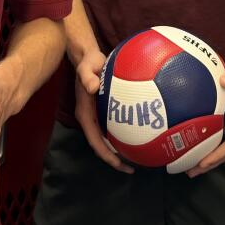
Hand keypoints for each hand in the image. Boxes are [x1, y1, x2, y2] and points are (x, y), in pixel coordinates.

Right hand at [73, 49, 131, 172]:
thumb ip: (88, 77)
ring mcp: (97, 115)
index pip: (95, 141)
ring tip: (138, 157)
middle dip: (115, 159)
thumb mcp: (86, 67)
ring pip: (107, 138)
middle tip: (133, 168)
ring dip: (120, 149)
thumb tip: (93, 87)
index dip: (106, 156)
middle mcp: (90, 118)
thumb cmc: (88, 62)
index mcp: (85, 114)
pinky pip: (114, 127)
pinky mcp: (104, 110)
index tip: (120, 165)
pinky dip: (124, 134)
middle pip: (101, 145)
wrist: (87, 56)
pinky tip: (140, 134)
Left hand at [188, 54, 224, 176]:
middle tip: (190, 171)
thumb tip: (224, 80)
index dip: (218, 155)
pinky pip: (216, 138)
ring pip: (221, 148)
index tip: (203, 163)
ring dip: (206, 160)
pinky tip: (189, 147)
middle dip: (210, 164)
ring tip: (187, 167)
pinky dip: (205, 146)